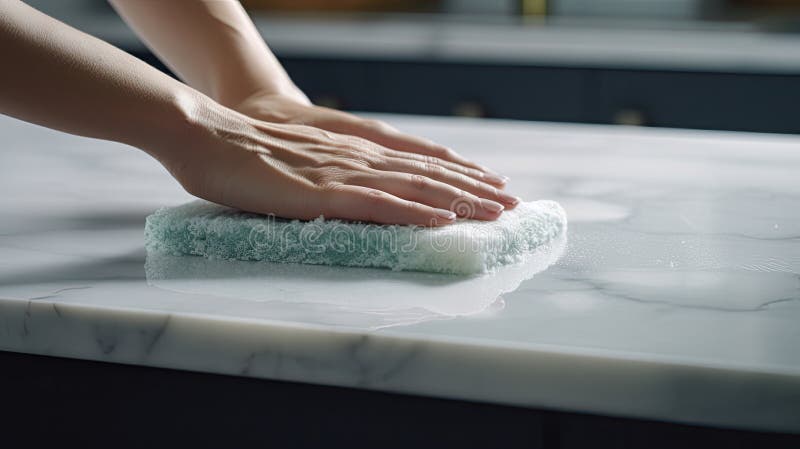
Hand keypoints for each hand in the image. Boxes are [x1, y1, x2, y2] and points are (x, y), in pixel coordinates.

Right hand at [232, 92, 510, 189]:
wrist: (206, 134)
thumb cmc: (243, 153)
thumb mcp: (298, 160)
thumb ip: (331, 173)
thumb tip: (356, 190)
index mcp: (351, 150)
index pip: (417, 163)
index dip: (456, 174)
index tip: (488, 185)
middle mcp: (356, 158)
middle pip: (427, 173)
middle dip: (473, 189)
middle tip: (510, 202)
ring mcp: (341, 174)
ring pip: (413, 187)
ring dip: (458, 200)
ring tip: (494, 211)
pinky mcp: (321, 193)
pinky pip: (377, 204)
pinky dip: (413, 213)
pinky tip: (441, 220)